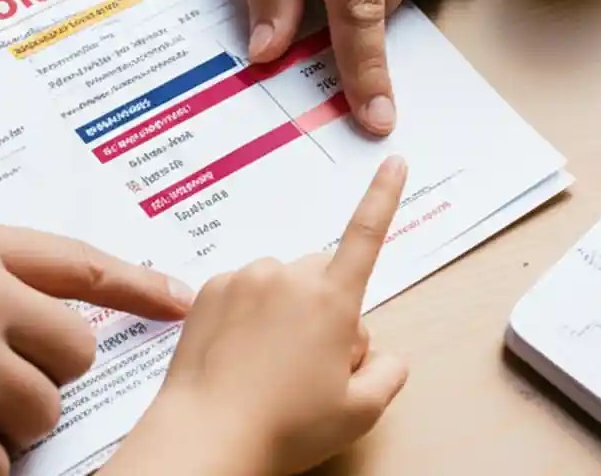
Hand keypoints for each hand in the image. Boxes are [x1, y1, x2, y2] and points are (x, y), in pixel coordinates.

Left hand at [104, 156, 408, 475]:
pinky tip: (240, 355)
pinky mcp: (210, 290)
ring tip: (269, 366)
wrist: (207, 438)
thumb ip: (388, 372)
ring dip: (284, 311)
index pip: (367, 235)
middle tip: (313, 363)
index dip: (384, 196)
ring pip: (282, 285)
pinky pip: (244, 292)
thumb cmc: (284, 428)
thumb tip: (378, 352)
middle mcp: (289, 278)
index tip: (394, 161)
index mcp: (332, 299)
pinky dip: (247, 316)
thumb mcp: (360, 412)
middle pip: (323, 276)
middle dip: (327, 306)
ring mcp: (246, 280)